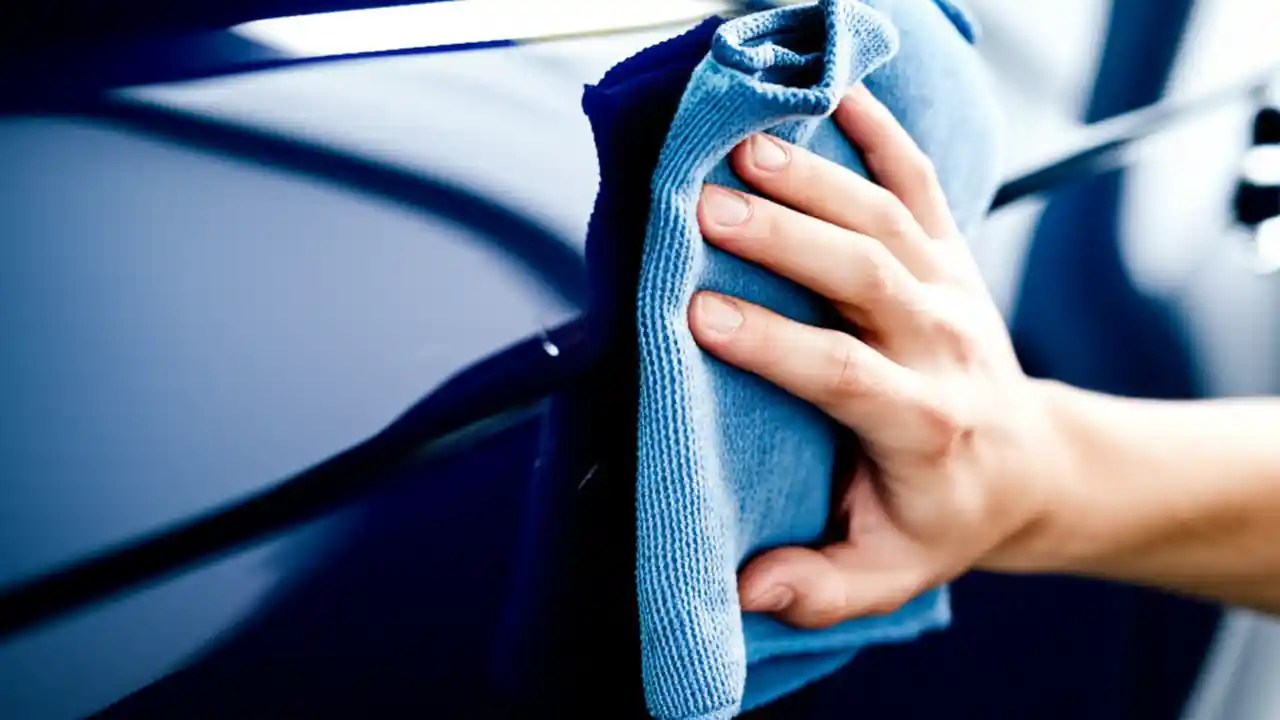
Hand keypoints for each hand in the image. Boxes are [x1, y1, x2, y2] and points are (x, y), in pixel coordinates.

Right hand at [687, 85, 1065, 627]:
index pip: (846, 375)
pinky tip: (834, 98)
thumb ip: (821, 588)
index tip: (700, 316)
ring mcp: (949, 291)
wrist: (1029, 465)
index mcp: (923, 426)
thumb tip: (747, 592)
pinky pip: (920, 183)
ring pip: (887, 220)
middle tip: (709, 210)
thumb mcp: (888, 575)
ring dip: (816, 179)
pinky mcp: (949, 256)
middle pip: (867, 278)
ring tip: (745, 150)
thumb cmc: (942, 520)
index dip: (775, 345)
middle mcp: (941, 346)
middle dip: (787, 239)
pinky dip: (881, 134)